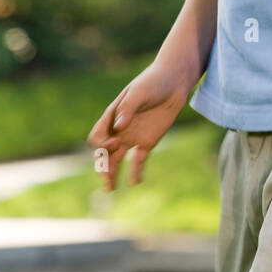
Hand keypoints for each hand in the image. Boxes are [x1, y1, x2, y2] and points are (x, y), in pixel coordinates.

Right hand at [86, 63, 190, 190]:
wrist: (174, 82)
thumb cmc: (153, 82)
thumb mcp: (139, 92)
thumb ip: (128, 109)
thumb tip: (118, 127)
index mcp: (112, 117)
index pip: (97, 137)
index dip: (102, 144)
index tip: (115, 143)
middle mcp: (119, 130)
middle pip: (104, 153)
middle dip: (103, 166)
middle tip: (106, 179)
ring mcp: (132, 137)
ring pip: (117, 160)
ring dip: (113, 174)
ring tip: (111, 189)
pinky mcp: (147, 142)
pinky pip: (138, 160)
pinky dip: (136, 171)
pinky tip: (135, 182)